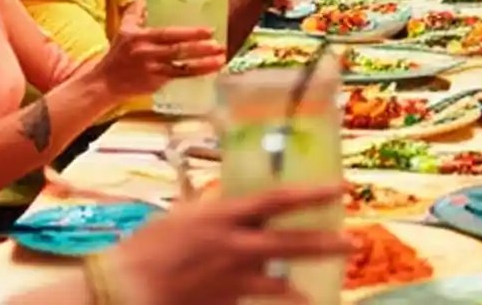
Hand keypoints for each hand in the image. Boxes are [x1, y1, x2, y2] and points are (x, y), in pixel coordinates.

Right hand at [93, 1, 226, 97]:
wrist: (107, 82)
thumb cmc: (118, 53)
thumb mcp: (124, 29)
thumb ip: (135, 12)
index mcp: (141, 38)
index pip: (168, 34)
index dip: (189, 33)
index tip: (209, 30)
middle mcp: (148, 54)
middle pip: (178, 50)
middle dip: (200, 48)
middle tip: (219, 44)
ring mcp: (154, 70)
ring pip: (182, 67)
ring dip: (203, 64)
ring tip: (221, 59)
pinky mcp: (157, 83)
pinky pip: (180, 77)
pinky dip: (196, 74)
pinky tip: (210, 70)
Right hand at [108, 185, 351, 304]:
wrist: (126, 288)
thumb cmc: (147, 247)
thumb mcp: (182, 217)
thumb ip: (212, 210)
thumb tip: (228, 202)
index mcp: (224, 216)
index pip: (277, 200)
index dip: (311, 193)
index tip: (341, 189)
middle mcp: (234, 245)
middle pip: (291, 243)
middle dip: (326, 242)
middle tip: (355, 242)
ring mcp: (232, 278)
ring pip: (280, 283)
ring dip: (304, 288)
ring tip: (326, 292)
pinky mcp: (226, 302)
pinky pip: (255, 304)